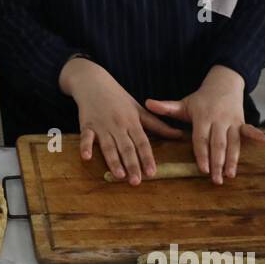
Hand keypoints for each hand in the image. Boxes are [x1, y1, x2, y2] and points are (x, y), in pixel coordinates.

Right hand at [59, 57, 182, 184]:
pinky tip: (86, 158)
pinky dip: (85, 146)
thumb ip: (158, 125)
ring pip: (108, 145)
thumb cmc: (118, 97)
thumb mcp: (139, 109)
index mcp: (132, 121)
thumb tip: (179, 134)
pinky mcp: (86, 124)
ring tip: (119, 175)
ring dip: (113, 160)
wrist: (94, 82)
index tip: (152, 172)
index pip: (142, 142)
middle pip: (126, 147)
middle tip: (136, 181)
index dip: (147, 158)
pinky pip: (86, 137)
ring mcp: (102, 125)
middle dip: (132, 165)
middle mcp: (118, 124)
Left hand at [144, 65, 264, 184]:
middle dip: (217, 162)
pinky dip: (257, 135)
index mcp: (202, 117)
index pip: (201, 138)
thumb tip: (146, 103)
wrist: (223, 83)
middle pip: (218, 144)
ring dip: (233, 159)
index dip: (201, 153)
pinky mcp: (242, 122)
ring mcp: (232, 121)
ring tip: (231, 175)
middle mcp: (218, 120)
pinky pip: (250, 130)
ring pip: (233, 143)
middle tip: (215, 179)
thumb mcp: (184, 103)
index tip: (201, 168)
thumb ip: (166, 107)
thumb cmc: (201, 99)